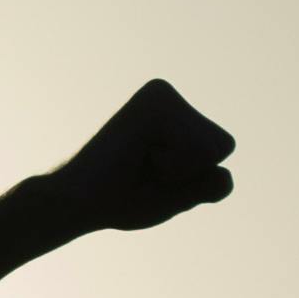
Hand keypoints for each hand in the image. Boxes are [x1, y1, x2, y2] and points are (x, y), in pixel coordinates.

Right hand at [40, 78, 236, 236]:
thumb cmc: (117, 201)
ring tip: (137, 164)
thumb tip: (225, 176)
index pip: (222, 148)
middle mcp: (168, 94)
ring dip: (179, 172)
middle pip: (224, 144)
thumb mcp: (175, 197)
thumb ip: (206, 186)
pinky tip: (134, 158)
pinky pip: (197, 149)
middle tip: (143, 172)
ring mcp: (161, 93)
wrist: (73, 204)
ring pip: (214, 147)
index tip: (151, 175)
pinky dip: (172, 167)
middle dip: (190, 175)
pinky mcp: (155, 101)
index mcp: (173, 112)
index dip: (193, 178)